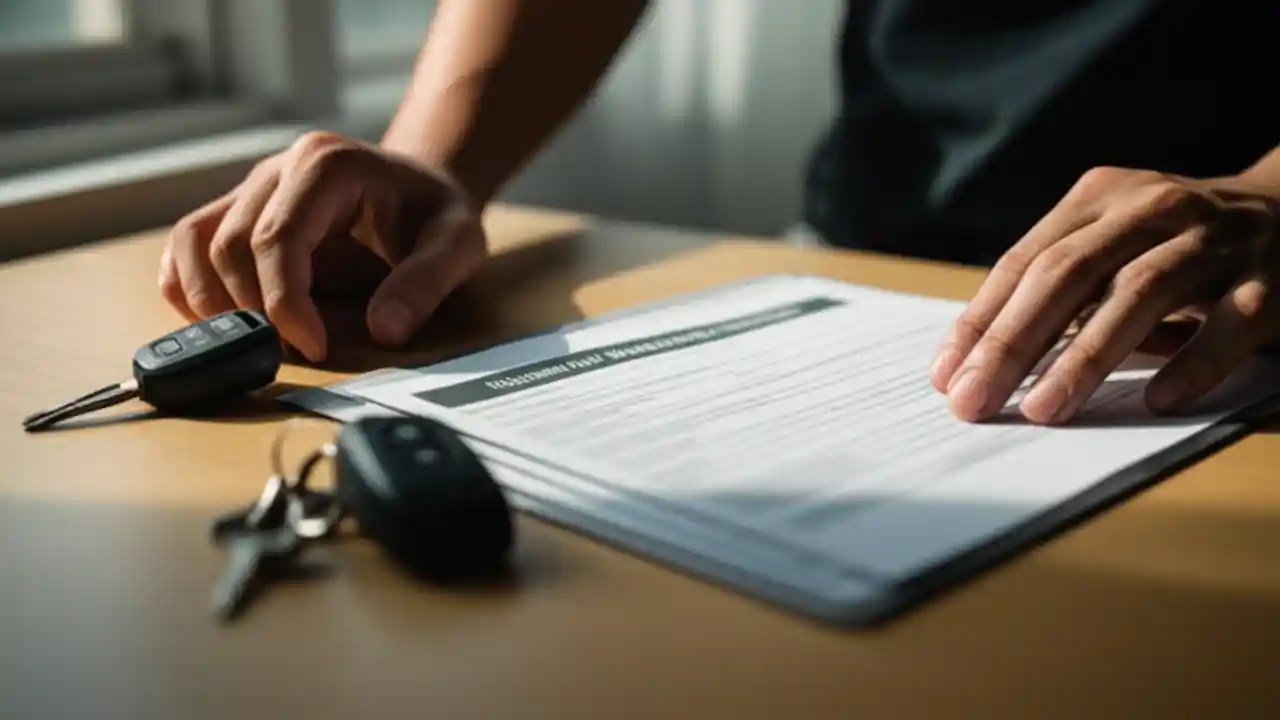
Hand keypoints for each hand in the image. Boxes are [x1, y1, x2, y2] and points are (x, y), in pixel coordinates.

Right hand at [159, 131, 486, 361]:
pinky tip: (220, 323)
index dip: (284, 302)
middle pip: (229, 245)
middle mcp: (278, 169)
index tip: (313, 347)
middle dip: (251, 311)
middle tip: (289, 353)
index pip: (278, 238)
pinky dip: (189, 287)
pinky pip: (188, 245)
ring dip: (209, 303)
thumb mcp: (457, 242)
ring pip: (194, 242)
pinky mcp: (237, 211)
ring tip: (253, 344)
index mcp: (327, 165)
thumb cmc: (434, 213)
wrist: (419, 185)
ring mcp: (251, 188)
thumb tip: (385, 330)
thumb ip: (426, 282)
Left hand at [931, 166, 1279, 423]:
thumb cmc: (1174, 244)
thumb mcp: (1111, 244)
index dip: (982, 321)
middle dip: (1013, 343)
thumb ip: (1054, 291)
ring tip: (1044, 409)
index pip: (1026, 263)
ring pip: (1139, 293)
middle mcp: (1152, 209)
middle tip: (975, 401)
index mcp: (1099, 199)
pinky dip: (1193, 361)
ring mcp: (1215, 241)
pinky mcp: (1272, 280)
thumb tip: (971, 364)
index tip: (946, 377)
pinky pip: (1229, 322)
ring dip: (1086, 356)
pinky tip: (1159, 399)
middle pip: (1068, 275)